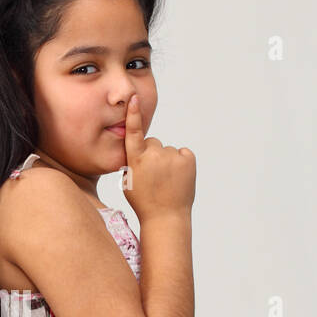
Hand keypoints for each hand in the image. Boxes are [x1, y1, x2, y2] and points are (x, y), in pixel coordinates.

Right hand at [122, 93, 195, 221]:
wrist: (166, 218)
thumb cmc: (144, 202)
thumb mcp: (128, 182)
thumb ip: (132, 163)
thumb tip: (139, 153)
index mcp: (136, 160)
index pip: (134, 133)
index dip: (133, 115)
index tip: (134, 99)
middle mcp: (154, 155)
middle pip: (153, 143)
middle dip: (153, 154)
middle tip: (155, 175)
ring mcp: (172, 157)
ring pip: (168, 151)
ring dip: (168, 161)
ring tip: (167, 181)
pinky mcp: (188, 159)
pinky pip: (183, 154)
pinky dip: (181, 163)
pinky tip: (178, 178)